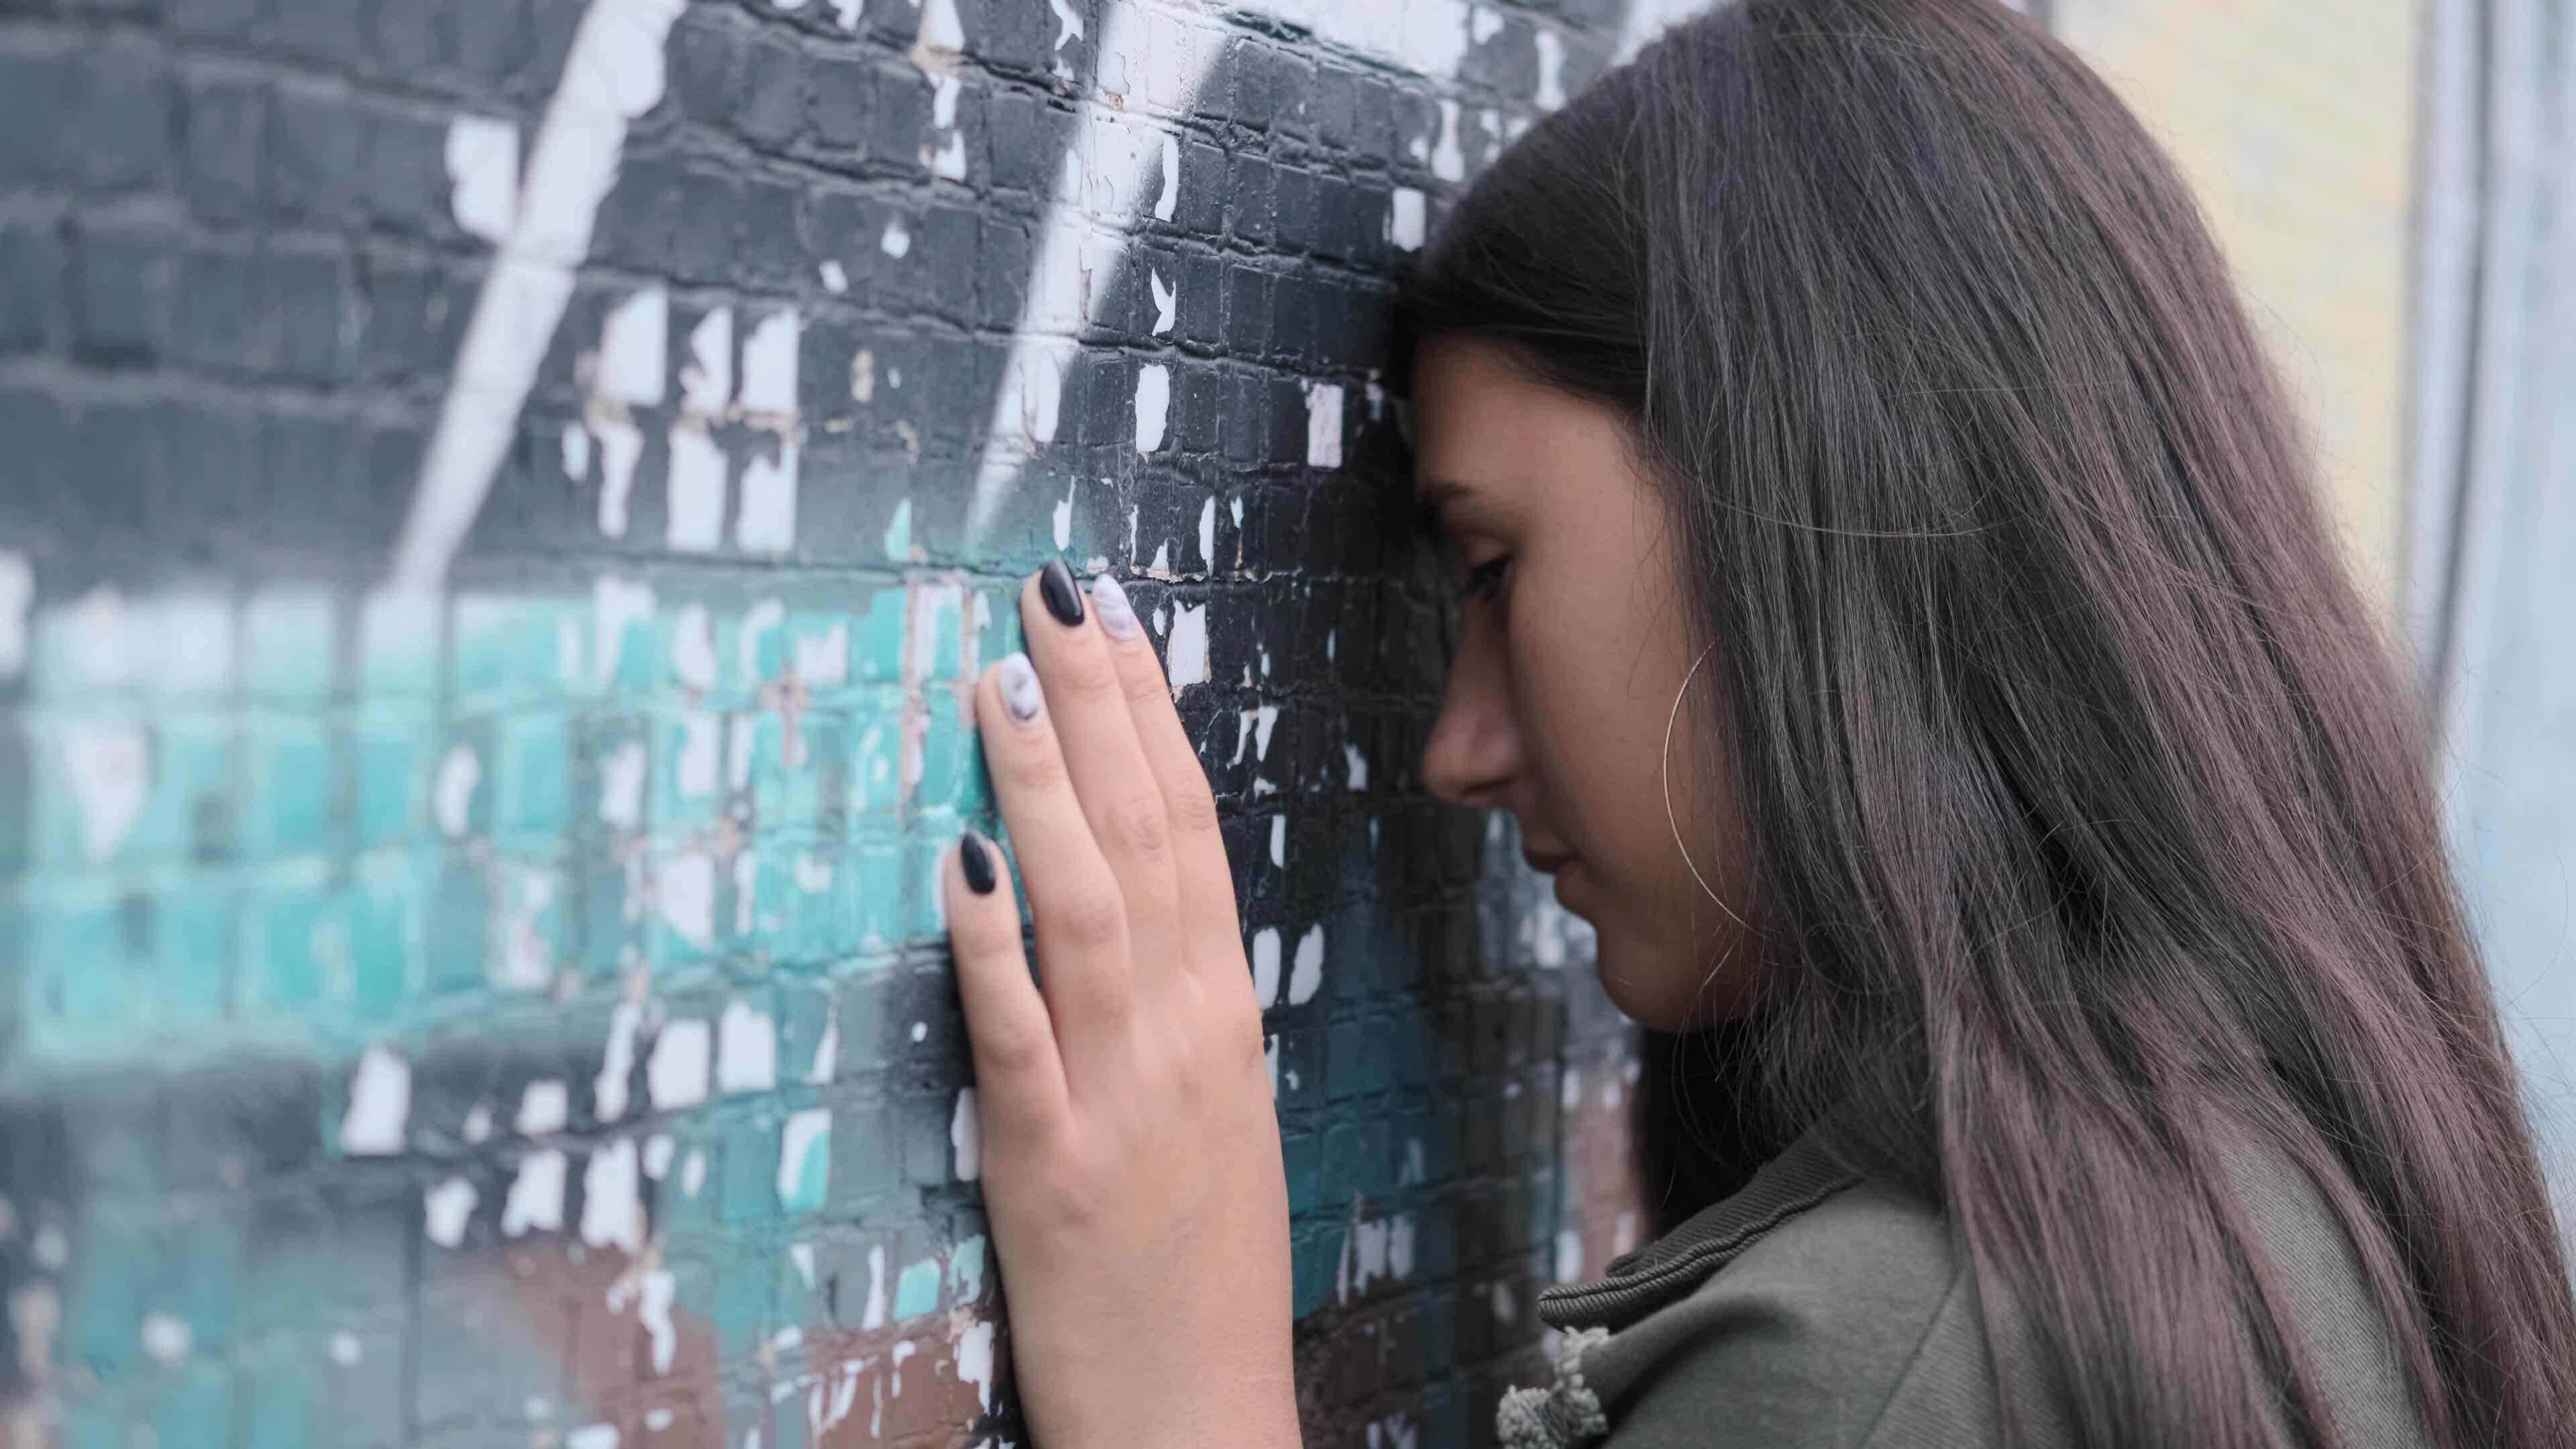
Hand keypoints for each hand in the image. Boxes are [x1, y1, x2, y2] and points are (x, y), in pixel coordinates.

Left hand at [943, 559, 1300, 1448]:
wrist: (1205, 1426)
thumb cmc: (1202, 1274)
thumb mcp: (1216, 1122)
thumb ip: (1177, 1014)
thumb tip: (1137, 911)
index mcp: (1224, 1021)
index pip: (1192, 831)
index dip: (1152, 717)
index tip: (1116, 619)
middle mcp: (1186, 1038)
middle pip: (1146, 840)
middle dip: (1100, 707)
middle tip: (1053, 593)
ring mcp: (1123, 1097)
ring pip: (1090, 911)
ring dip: (1045, 790)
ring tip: (1003, 683)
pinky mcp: (1051, 1167)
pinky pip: (1020, 1036)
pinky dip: (992, 947)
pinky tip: (960, 864)